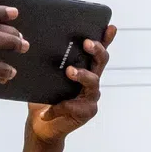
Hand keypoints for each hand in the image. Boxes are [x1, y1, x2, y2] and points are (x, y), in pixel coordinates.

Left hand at [27, 24, 116, 146]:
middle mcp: (91, 79)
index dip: (106, 39)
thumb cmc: (43, 97)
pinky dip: (60, 107)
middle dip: (96, 50)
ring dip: (82, 74)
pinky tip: (48, 111)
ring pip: (93, 81)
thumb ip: (48, 63)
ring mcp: (91, 96)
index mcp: (84, 68)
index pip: (97, 51)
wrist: (40, 125)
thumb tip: (41, 41)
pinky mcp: (87, 112)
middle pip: (101, 61)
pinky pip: (76, 105)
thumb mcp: (43, 76)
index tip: (110, 27)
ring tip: (70, 71)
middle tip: (86, 43)